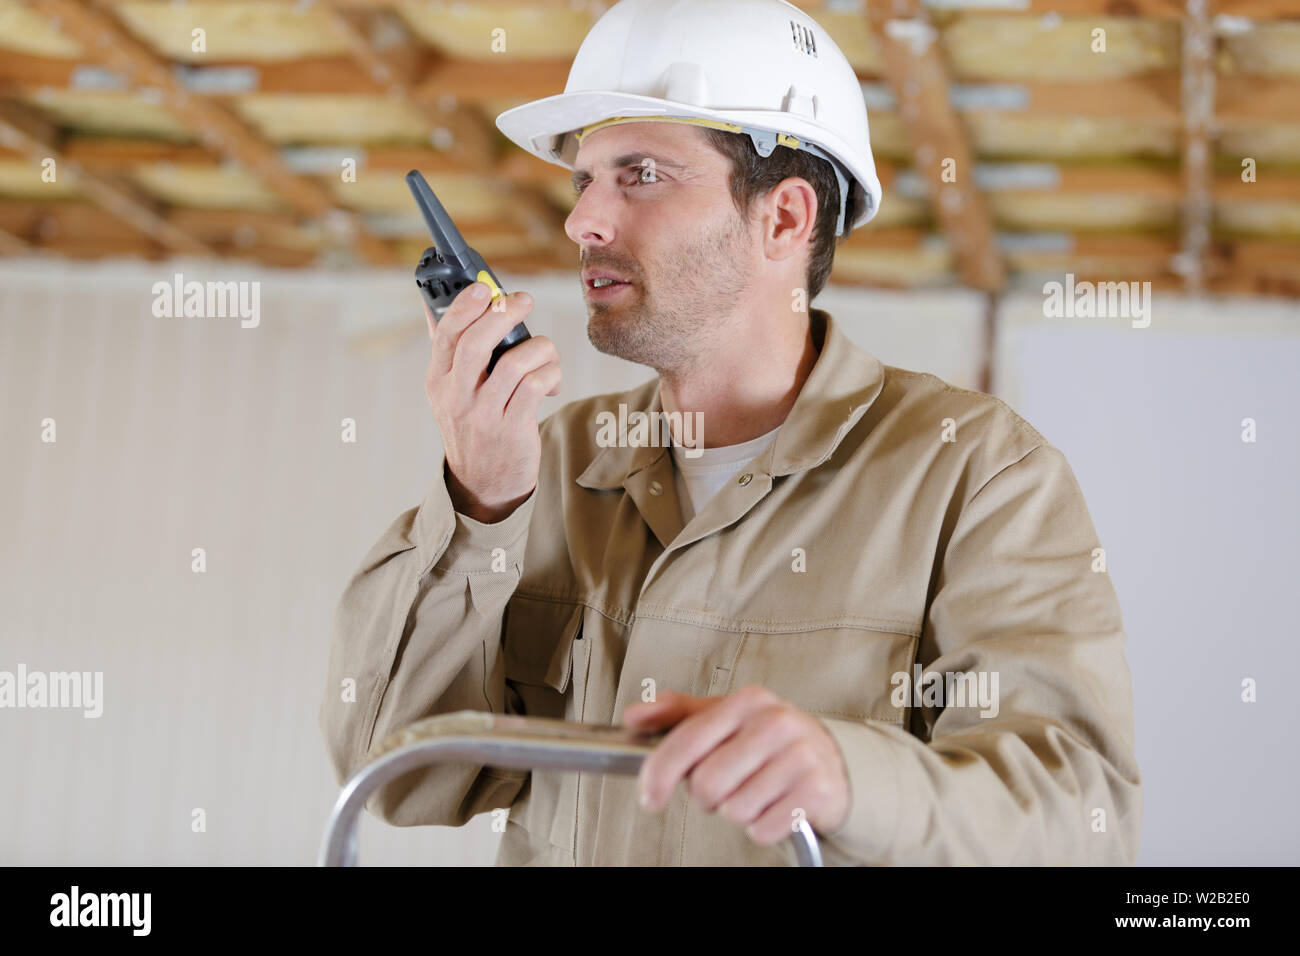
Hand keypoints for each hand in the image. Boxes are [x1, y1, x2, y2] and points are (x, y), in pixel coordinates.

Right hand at [423, 283, 560, 522]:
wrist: (483, 483)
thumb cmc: (472, 426)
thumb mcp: (449, 391)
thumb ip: (446, 350)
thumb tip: (433, 304)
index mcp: (438, 380)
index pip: (446, 334)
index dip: (465, 306)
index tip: (483, 287)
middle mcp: (457, 396)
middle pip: (476, 343)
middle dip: (504, 314)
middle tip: (523, 301)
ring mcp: (484, 414)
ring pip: (515, 363)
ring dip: (540, 347)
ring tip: (546, 352)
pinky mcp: (512, 428)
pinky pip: (536, 385)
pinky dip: (550, 373)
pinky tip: (551, 378)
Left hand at [623, 685, 851, 846]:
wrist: (829, 758)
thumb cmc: (764, 739)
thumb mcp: (723, 717)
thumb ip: (676, 714)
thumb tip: (633, 716)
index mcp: (747, 701)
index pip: (688, 739)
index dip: (659, 773)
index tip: (649, 798)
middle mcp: (775, 723)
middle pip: (707, 783)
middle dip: (706, 796)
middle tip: (723, 787)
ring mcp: (800, 756)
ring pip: (734, 810)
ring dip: (736, 812)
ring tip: (753, 792)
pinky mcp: (817, 790)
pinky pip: (762, 829)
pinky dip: (760, 828)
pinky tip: (773, 806)